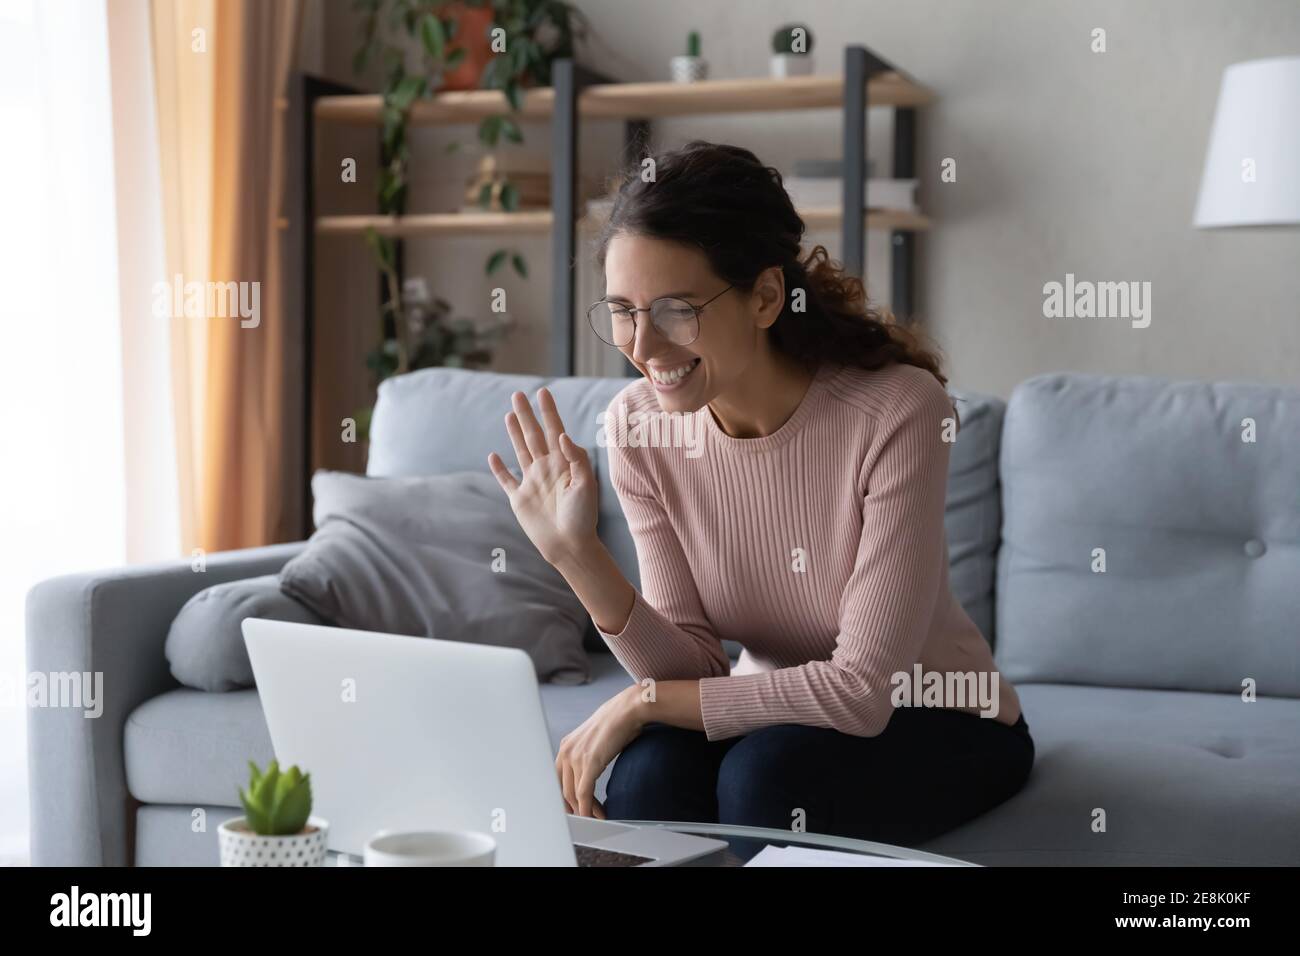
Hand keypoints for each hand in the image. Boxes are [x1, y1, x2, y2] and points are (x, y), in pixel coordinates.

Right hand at [487, 387, 598, 565]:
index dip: (548, 411)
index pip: (554, 430)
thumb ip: (576, 458)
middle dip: (526, 414)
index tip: (543, 392)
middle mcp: (546, 469)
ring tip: (509, 414)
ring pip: (520, 450)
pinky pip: (506, 480)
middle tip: (518, 394)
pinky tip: (492, 456)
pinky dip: (498, 469)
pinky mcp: (519, 499)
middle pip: (533, 435)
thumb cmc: (582, 517)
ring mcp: (532, 482)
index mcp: (563, 463)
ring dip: (514, 432)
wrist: (570, 546)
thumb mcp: (586, 485)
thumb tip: (561, 435)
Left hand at [556, 685, 644, 818]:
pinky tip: (596, 816)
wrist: (627, 710)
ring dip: (587, 810)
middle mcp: (566, 751)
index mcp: (565, 746)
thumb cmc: (617, 722)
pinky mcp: (589, 764)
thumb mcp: (594, 739)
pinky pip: (584, 794)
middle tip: (587, 817)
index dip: (564, 797)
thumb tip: (590, 772)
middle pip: (563, 790)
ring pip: (574, 795)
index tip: (573, 809)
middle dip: (575, 807)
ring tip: (599, 816)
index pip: (557, 779)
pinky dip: (589, 809)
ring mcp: (576, 757)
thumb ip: (586, 754)